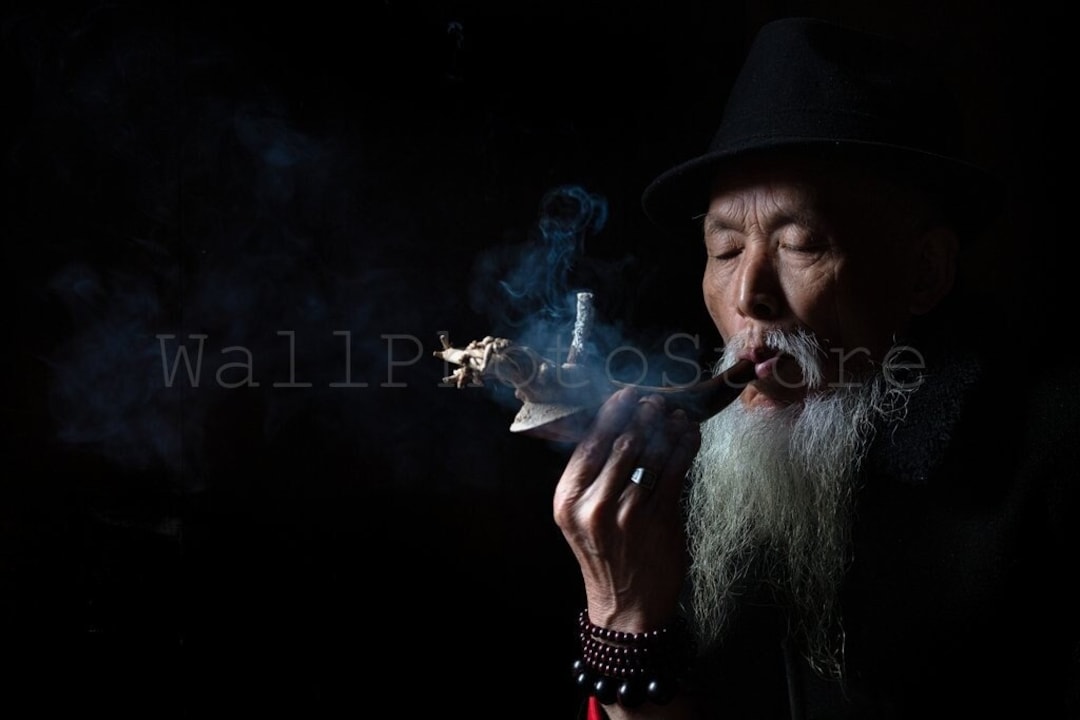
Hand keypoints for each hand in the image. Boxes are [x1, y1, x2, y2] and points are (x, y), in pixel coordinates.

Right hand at [553, 387, 701, 632]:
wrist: (625, 605)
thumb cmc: (605, 555)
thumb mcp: (580, 517)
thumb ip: (590, 478)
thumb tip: (614, 426)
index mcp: (567, 499)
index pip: (589, 444)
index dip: (610, 413)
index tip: (626, 394)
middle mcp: (593, 504)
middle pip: (621, 443)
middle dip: (642, 415)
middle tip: (656, 400)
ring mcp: (627, 513)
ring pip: (651, 454)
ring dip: (667, 428)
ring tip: (676, 414)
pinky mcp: (660, 520)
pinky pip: (675, 471)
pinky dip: (685, 447)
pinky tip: (690, 435)